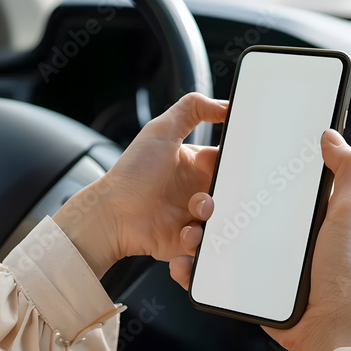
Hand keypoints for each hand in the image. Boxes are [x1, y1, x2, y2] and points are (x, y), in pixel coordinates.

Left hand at [53, 93, 227, 277]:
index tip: (237, 167)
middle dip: (229, 197)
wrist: (112, 214)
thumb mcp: (161, 130)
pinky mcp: (188, 242)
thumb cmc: (133, 173)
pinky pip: (207, 246)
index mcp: (196, 166)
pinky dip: (199, 242)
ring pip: (223, 222)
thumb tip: (224, 104)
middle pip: (231, 195)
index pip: (229, 164)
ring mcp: (194, 219)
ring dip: (212, 219)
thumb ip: (192, 109)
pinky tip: (184, 234)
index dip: (237, 166)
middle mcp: (198, 192)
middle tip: (211, 195)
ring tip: (194, 216)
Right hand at [168, 130, 350, 350]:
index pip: (274, 188)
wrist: (337, 332)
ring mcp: (266, 265)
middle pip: (240, 213)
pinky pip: (218, 277)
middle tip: (202, 202)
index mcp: (309, 218)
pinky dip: (198, 271)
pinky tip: (187, 264)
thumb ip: (348, 171)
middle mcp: (285, 239)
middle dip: (214, 206)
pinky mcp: (252, 290)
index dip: (251, 175)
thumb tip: (331, 135)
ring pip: (223, 244)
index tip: (228, 165)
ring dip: (199, 237)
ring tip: (191, 235)